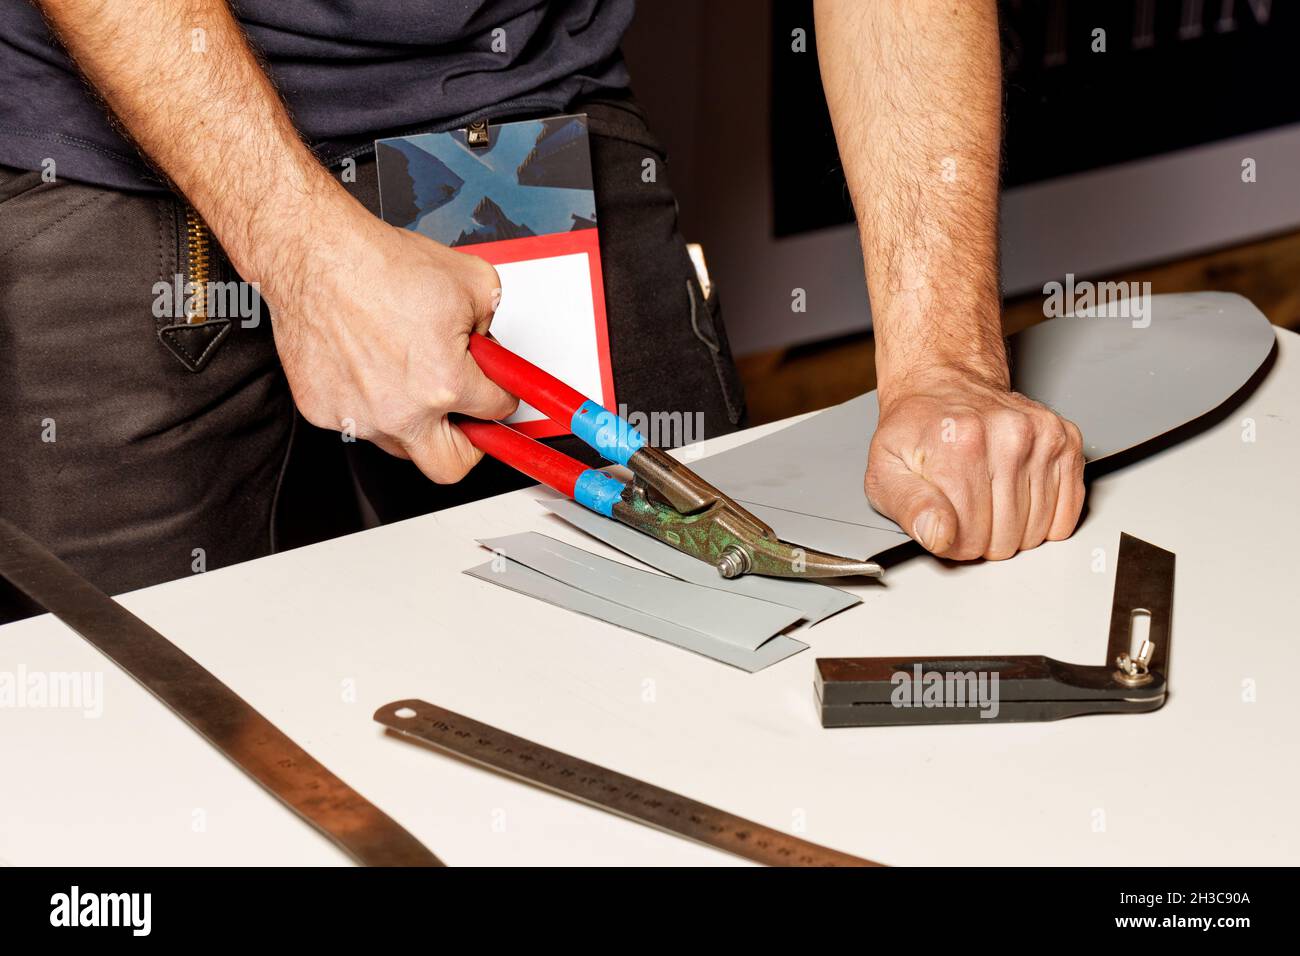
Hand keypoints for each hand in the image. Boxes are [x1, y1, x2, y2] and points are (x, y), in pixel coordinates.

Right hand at [260, 195, 517, 482]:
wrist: (315, 255)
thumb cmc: (378, 264)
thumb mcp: (473, 281)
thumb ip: (494, 325)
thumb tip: (492, 347)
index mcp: (445, 382)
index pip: (496, 412)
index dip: (502, 397)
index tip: (496, 394)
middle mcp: (402, 410)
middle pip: (451, 465)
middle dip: (467, 445)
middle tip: (467, 420)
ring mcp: (360, 416)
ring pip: (401, 446)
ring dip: (415, 422)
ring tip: (411, 380)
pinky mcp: (323, 413)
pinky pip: (359, 424)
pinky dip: (370, 404)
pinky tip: (371, 368)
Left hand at [866, 368, 1084, 559]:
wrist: (944, 385)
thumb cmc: (916, 430)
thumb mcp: (886, 470)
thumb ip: (909, 507)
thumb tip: (938, 535)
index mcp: (960, 445)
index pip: (968, 537)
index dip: (952, 541)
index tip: (944, 521)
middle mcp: (1008, 436)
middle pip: (1005, 538)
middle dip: (982, 537)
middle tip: (965, 508)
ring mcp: (1042, 436)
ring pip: (1037, 532)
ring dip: (1012, 530)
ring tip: (988, 498)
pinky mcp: (1066, 440)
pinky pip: (1067, 514)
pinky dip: (1043, 519)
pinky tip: (1017, 498)